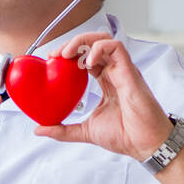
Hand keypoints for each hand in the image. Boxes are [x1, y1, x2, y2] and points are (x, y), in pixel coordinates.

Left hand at [33, 32, 172, 161]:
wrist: (144, 144)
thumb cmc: (125, 136)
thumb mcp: (85, 131)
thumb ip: (63, 129)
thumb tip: (39, 129)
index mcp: (107, 82)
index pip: (86, 57)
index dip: (69, 54)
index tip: (53, 60)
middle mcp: (115, 72)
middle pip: (94, 44)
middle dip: (73, 43)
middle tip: (56, 54)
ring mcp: (123, 70)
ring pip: (104, 40)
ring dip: (83, 41)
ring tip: (69, 53)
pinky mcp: (130, 71)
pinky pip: (116, 47)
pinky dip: (99, 48)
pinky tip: (88, 63)